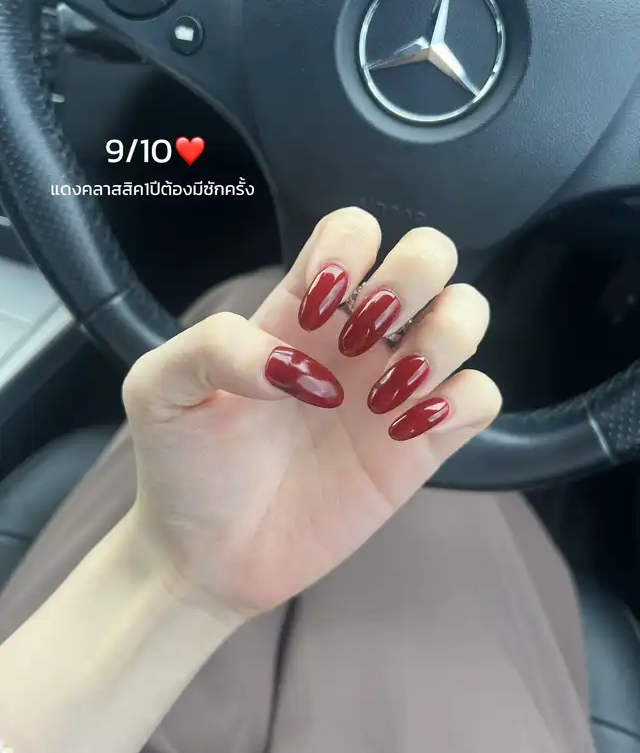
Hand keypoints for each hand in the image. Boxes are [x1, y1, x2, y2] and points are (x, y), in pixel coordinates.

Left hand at [123, 208, 501, 618]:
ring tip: (383, 397)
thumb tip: (296, 363)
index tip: (313, 311)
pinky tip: (406, 430)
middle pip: (428, 255)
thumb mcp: (159, 389)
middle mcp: (356, 338)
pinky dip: (462, 402)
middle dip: (410, 278)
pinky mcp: (420, 446)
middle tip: (361, 338)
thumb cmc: (182, 465)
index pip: (352, 231)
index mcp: (300, 309)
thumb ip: (212, 345)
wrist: (205, 555)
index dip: (347, 250)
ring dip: (442, 339)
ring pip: (466, 314)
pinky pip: (481, 397)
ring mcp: (393, 388)